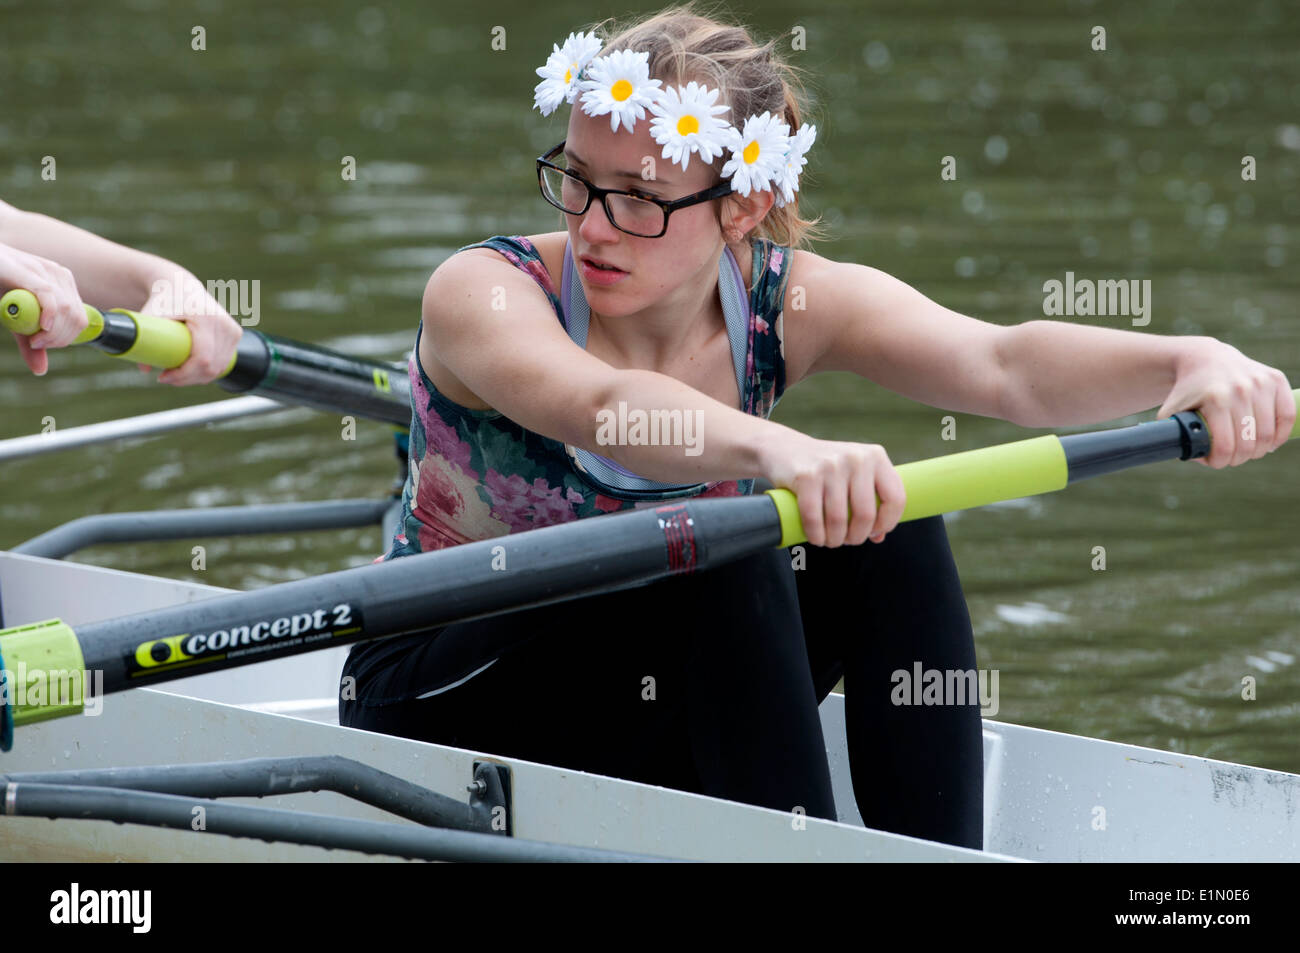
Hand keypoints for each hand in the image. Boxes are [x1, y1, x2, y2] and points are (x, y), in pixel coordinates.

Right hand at [0, 242, 89, 375]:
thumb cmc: (1, 288)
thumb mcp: (19, 318)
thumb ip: (32, 342)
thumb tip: (41, 370)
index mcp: (64, 285)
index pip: (80, 319)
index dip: (67, 338)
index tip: (44, 345)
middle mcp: (59, 276)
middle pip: (76, 317)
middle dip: (59, 338)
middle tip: (36, 343)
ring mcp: (47, 271)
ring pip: (66, 310)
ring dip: (52, 332)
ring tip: (32, 338)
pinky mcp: (31, 270)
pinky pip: (49, 296)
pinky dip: (48, 315)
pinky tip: (40, 327)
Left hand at [138, 273, 241, 385]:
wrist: (181, 284)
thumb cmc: (164, 299)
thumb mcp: (150, 316)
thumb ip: (143, 339)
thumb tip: (145, 369)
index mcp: (206, 317)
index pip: (202, 358)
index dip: (184, 374)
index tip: (164, 377)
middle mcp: (224, 324)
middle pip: (211, 367)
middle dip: (188, 379)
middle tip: (167, 378)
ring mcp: (233, 330)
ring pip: (219, 368)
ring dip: (197, 377)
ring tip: (177, 374)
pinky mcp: (235, 334)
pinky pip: (224, 362)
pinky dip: (208, 371)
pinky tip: (192, 370)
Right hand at [761, 430, 905, 546]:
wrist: (785, 448)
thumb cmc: (826, 468)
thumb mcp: (854, 476)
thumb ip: (871, 502)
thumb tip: (879, 536)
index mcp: (875, 457)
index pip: (896, 498)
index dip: (887, 523)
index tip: (873, 532)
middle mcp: (856, 458)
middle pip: (866, 514)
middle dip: (856, 537)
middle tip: (847, 540)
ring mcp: (830, 465)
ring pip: (838, 520)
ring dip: (834, 540)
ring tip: (830, 541)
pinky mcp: (806, 475)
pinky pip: (814, 517)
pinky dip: (816, 535)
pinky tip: (816, 538)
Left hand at [1156, 339, 1293, 467]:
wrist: (1205, 358)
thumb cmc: (1188, 391)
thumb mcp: (1172, 411)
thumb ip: (1175, 436)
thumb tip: (1191, 456)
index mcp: (1215, 399)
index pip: (1225, 446)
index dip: (1220, 461)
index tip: (1216, 462)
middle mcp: (1241, 389)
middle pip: (1248, 443)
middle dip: (1239, 458)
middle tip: (1232, 458)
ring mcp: (1260, 383)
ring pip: (1268, 434)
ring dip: (1259, 450)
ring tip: (1248, 451)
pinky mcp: (1276, 379)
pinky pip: (1288, 415)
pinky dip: (1281, 435)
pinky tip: (1270, 442)